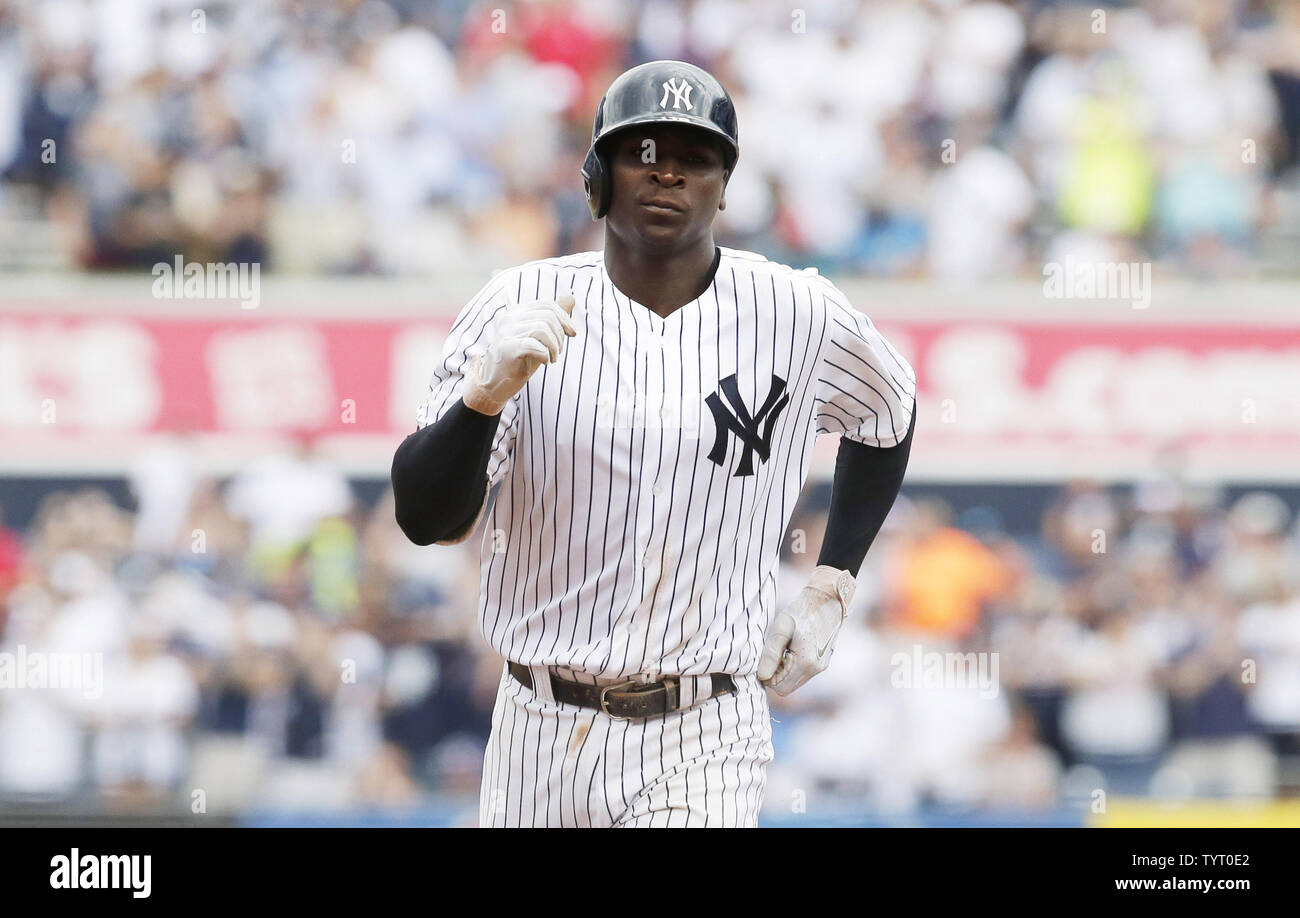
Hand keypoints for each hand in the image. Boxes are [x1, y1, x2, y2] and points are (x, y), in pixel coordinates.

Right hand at [462, 293, 576, 414]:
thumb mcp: (540, 337)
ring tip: (552, 358)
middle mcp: (510, 318)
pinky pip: (536, 345)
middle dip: (560, 336)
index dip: (565, 318)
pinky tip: (545, 362)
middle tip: (558, 352)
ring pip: (544, 329)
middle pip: (548, 316)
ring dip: (554, 347)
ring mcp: (507, 332)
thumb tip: (571, 297)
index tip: (572, 334)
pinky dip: (546, 355)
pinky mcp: (507, 348)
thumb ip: (553, 318)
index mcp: (517, 312)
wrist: (496, 383)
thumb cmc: (520, 359)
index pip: (548, 305)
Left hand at [757, 565, 854, 695]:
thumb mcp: (781, 628)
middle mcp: (816, 668)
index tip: (765, 658)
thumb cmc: (801, 611)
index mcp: (805, 662)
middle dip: (775, 676)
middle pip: (786, 689)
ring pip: (794, 683)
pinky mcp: (823, 663)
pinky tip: (791, 649)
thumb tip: (761, 676)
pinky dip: (793, 668)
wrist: (827, 600)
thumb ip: (771, 654)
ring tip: (783, 649)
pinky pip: (803, 675)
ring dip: (784, 672)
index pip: (779, 687)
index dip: (767, 677)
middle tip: (773, 653)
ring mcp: (821, 667)